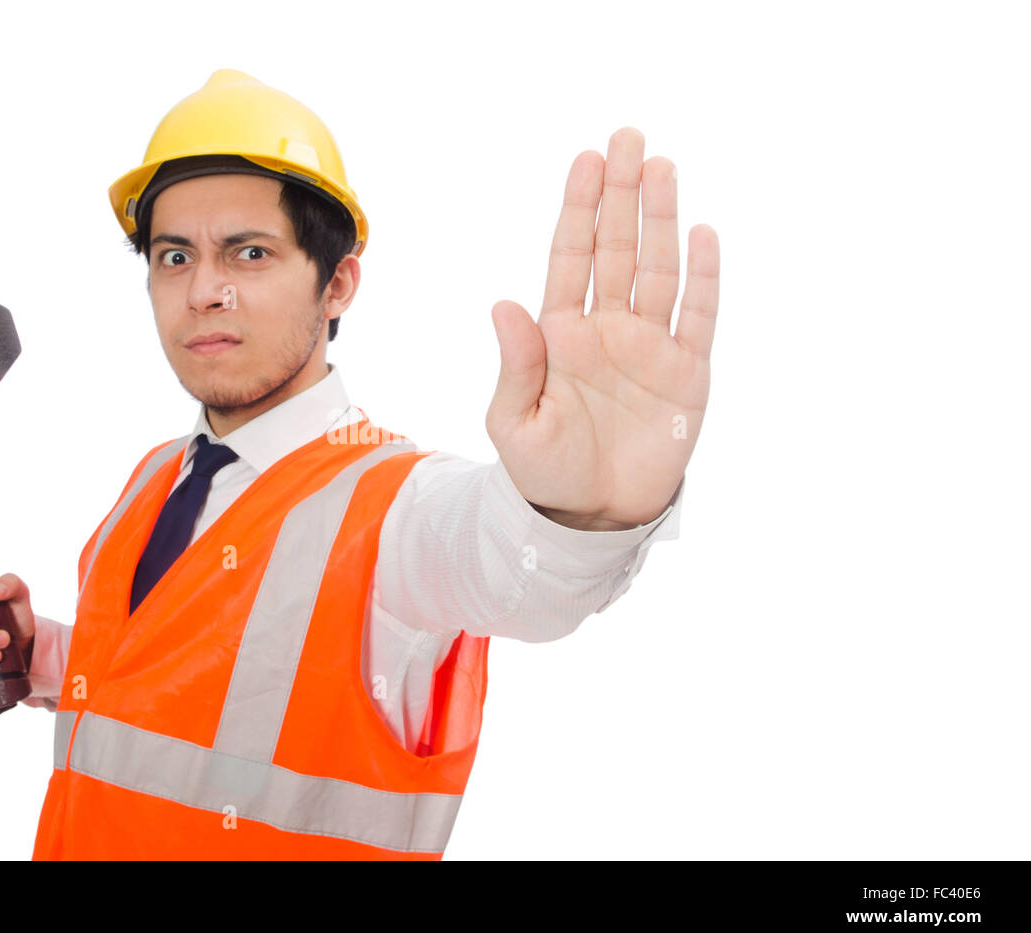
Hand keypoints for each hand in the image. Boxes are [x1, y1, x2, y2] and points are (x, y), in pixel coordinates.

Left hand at [485, 127, 718, 529]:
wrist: (593, 518)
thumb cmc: (545, 472)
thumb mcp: (516, 423)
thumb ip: (517, 365)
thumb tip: (505, 303)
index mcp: (561, 335)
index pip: (571, 257)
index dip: (580, 209)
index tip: (588, 161)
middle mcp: (607, 329)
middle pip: (617, 249)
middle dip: (622, 194)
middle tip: (629, 138)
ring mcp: (649, 347)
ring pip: (658, 270)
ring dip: (661, 220)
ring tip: (664, 167)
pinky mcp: (686, 374)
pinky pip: (697, 316)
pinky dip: (702, 277)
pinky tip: (701, 234)